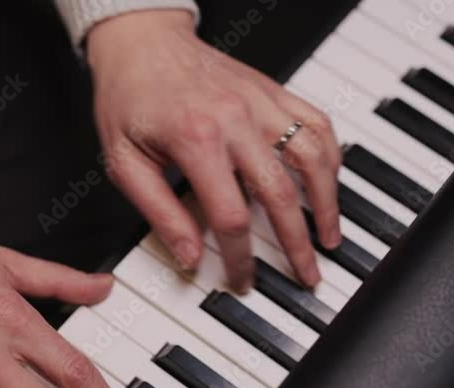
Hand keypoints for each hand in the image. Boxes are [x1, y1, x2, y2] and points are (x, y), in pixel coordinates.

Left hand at [87, 10, 341, 289]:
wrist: (141, 43)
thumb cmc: (129, 98)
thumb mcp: (123, 162)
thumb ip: (159, 212)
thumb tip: (190, 256)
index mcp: (196, 139)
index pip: (231, 216)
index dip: (241, 256)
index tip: (242, 278)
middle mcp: (236, 119)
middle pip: (280, 194)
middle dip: (297, 244)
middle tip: (306, 275)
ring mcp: (260, 102)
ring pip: (312, 157)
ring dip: (327, 203)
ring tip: (329, 237)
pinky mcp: (273, 92)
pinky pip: (316, 124)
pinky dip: (330, 158)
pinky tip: (328, 185)